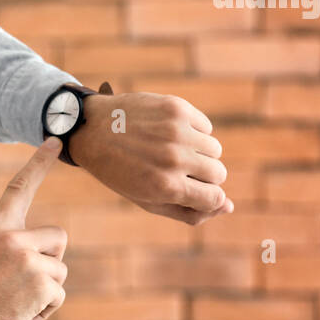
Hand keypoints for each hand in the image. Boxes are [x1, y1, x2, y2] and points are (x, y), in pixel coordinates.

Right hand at [0, 137, 68, 319]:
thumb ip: (8, 247)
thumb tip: (42, 257)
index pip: (20, 187)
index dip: (39, 162)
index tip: (56, 139)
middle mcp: (14, 236)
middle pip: (58, 237)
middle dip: (50, 259)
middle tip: (23, 280)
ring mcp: (29, 259)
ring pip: (59, 270)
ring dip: (44, 290)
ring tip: (13, 301)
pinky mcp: (42, 284)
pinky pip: (59, 295)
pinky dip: (44, 310)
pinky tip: (18, 314)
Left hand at [68, 91, 234, 225]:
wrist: (91, 129)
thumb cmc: (120, 171)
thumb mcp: (147, 200)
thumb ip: (188, 211)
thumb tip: (228, 206)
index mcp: (165, 187)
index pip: (215, 198)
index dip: (206, 197)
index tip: (191, 191)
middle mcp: (174, 159)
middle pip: (219, 174)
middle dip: (202, 175)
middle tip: (175, 170)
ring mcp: (177, 131)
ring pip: (215, 149)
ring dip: (199, 153)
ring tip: (171, 151)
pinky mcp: (177, 108)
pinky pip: (205, 127)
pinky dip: (194, 132)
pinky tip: (168, 133)